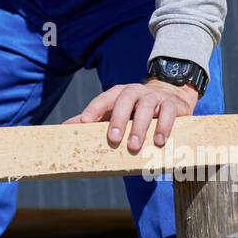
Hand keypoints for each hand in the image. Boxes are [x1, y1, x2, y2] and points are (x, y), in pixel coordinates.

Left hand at [62, 79, 197, 152]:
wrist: (170, 95)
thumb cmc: (136, 109)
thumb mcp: (115, 112)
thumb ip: (94, 119)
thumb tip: (64, 128)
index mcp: (118, 93)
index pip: (104, 98)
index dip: (94, 108)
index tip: (84, 122)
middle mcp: (135, 92)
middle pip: (125, 100)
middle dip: (118, 119)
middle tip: (113, 139)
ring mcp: (154, 96)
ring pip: (146, 107)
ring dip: (140, 127)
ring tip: (135, 146)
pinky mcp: (172, 104)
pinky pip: (168, 112)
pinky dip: (164, 126)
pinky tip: (159, 141)